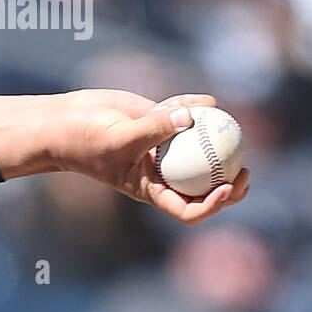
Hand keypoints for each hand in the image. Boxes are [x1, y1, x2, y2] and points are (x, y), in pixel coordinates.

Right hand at [0, 90, 249, 224]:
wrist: (66, 121)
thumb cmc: (85, 139)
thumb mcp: (119, 137)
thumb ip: (155, 128)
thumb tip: (192, 117)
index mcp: (150, 189)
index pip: (185, 209)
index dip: (211, 204)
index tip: (227, 187)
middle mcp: (159, 172)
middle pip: (202, 187)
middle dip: (230, 183)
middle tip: (246, 168)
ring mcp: (161, 147)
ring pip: (199, 150)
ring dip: (218, 141)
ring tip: (232, 127)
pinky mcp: (160, 122)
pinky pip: (187, 117)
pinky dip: (197, 108)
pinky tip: (206, 101)